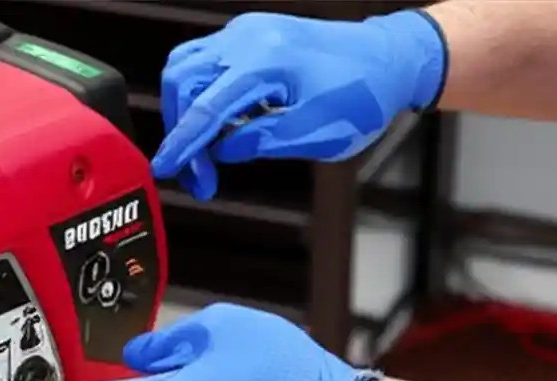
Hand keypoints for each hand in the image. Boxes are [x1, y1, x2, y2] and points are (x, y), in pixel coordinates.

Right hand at [153, 10, 446, 200]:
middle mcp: (248, 37)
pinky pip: (206, 60)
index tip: (164, 169)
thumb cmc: (363, 96)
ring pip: (186, 66)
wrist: (392, 58)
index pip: (205, 108)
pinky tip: (223, 121)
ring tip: (207, 148)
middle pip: (182, 81)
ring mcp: (247, 30)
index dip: (181, 144)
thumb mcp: (313, 133)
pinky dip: (202, 92)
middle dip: (182, 130)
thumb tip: (218, 151)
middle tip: (199, 174)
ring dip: (186, 109)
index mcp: (265, 61)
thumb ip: (257, 142)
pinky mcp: (251, 33)